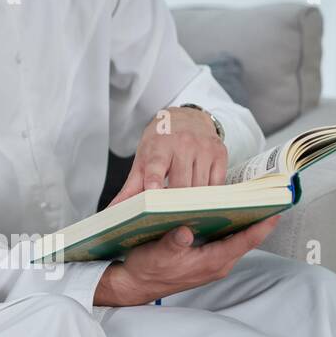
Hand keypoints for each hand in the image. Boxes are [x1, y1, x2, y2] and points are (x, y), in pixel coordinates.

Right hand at [94, 215, 282, 305]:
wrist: (136, 285)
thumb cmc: (147, 269)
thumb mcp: (157, 253)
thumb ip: (173, 242)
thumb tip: (185, 231)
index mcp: (211, 262)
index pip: (245, 242)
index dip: (262, 226)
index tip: (276, 210)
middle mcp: (217, 264)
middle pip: (246, 240)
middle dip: (257, 220)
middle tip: (265, 198)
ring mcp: (212, 263)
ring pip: (236, 241)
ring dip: (243, 223)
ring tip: (250, 201)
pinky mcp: (205, 260)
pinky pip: (225, 242)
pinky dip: (229, 228)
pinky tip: (224, 213)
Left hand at [109, 107, 227, 206]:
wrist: (187, 117)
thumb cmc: (161, 141)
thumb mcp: (143, 158)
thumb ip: (131, 186)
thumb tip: (114, 210)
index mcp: (159, 146)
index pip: (156, 165)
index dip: (155, 180)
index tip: (152, 192)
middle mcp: (183, 145)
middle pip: (181, 183)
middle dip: (176, 202)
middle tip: (170, 219)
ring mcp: (204, 149)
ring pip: (201, 186)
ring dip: (193, 202)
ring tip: (185, 213)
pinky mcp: (220, 154)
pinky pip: (218, 183)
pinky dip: (210, 196)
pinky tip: (203, 202)